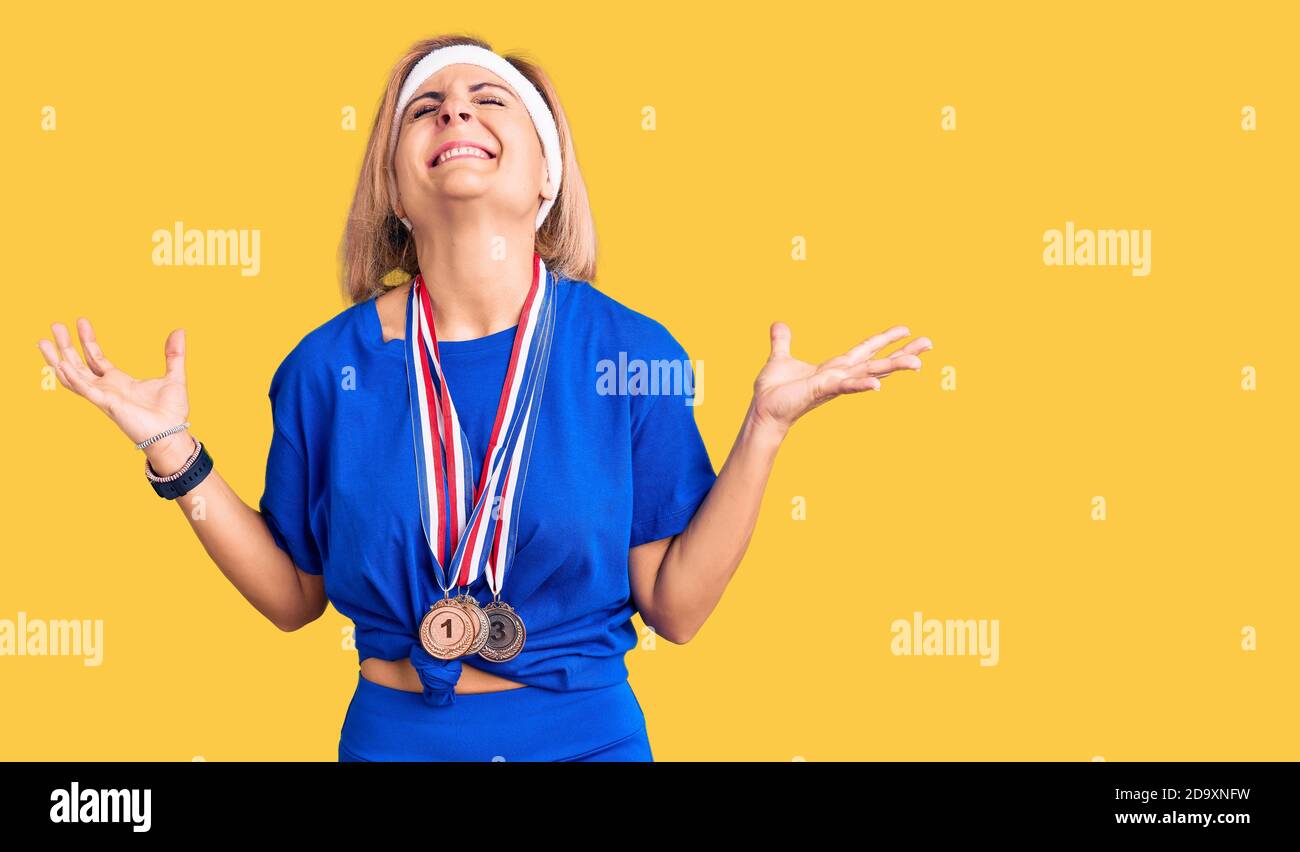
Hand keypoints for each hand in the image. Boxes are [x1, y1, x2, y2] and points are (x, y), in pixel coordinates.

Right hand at [38, 319, 193, 469]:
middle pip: (78, 364)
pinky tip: (61, 365)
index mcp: (119, 381)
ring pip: (73, 376)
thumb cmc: (171, 411)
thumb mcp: (174, 376)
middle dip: (66, 345)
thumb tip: (180, 331)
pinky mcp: (107, 404)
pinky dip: (73, 378)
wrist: (173, 434)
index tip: (81, 321)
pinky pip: (85, 390)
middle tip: (55, 325)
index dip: (87, 340)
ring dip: (58, 359)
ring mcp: (104, 396)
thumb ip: (174, 354)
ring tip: (44, 342)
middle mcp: (106, 388)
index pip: (95, 357)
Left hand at [749, 322, 933, 435]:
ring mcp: (834, 384)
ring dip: (894, 367)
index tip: (906, 330)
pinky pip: (845, 386)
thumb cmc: (774, 392)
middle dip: (903, 352)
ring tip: (919, 364)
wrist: (762, 412)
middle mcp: (840, 376)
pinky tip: (878, 385)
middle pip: (878, 361)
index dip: (884, 339)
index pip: (865, 350)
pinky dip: (861, 384)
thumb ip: (782, 342)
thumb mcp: (780, 359)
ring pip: (870, 373)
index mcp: (834, 368)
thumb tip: (778, 325)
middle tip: (929, 342)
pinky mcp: (822, 390)